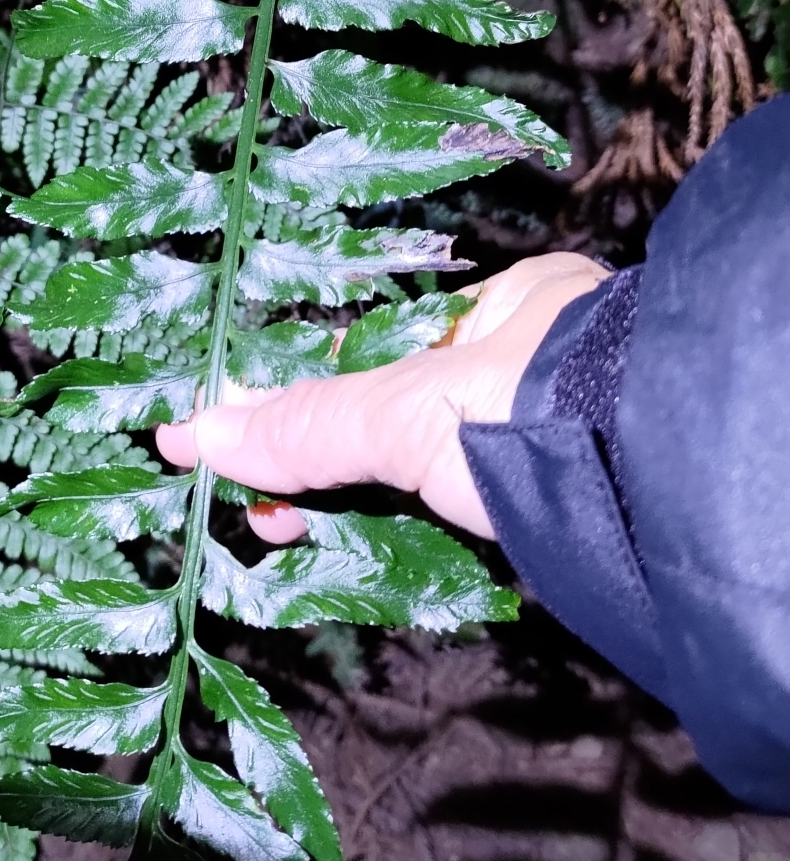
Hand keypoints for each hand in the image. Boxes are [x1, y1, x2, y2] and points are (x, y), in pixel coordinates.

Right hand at [156, 253, 607, 541]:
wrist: (666, 496)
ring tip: (279, 535)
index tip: (242, 434)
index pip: (384, 347)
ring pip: (423, 473)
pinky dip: (401, 537)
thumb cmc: (544, 409)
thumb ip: (311, 427)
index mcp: (512, 306)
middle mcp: (534, 363)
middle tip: (254, 508)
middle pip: (397, 416)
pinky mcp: (555, 510)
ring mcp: (548, 439)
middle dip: (321, 461)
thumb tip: (195, 434)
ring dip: (350, 506)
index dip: (307, 392)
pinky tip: (346, 554)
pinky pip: (458, 520)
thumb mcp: (411, 413)